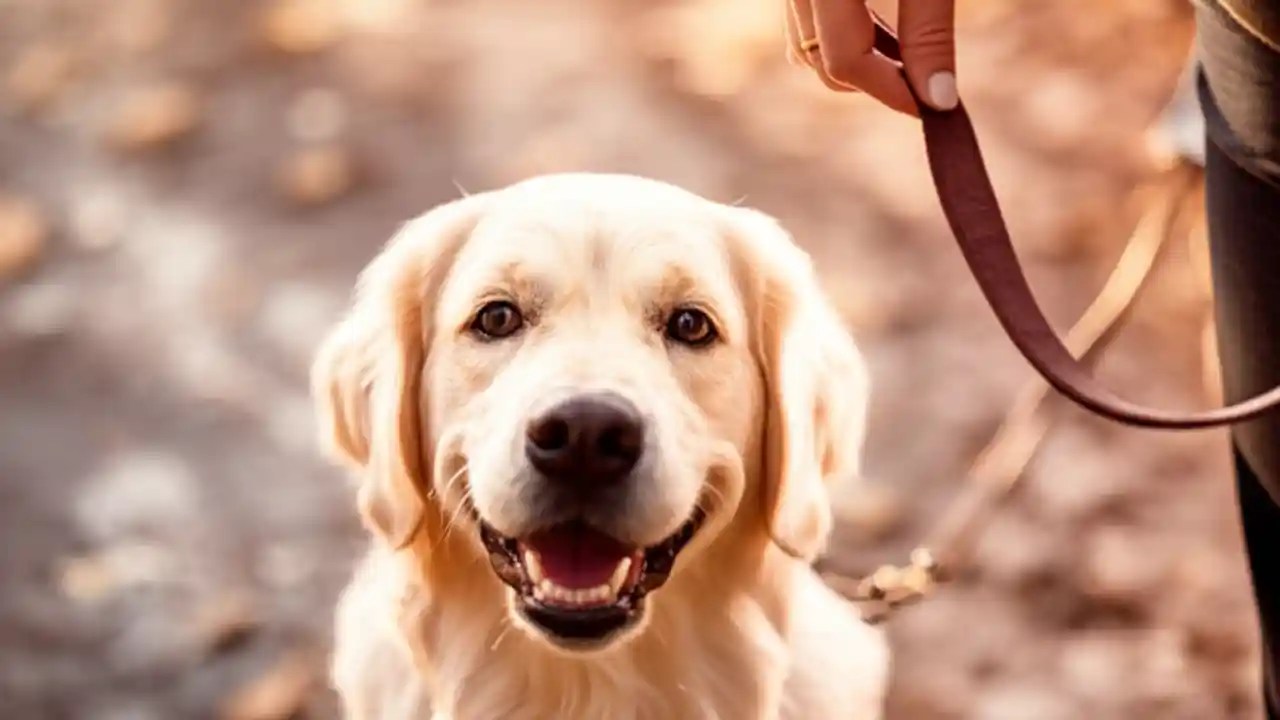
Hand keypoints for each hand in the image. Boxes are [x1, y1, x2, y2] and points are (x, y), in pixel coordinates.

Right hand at [785, 0, 956, 115]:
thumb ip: (929, 31)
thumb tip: (938, 100)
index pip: (844, 61)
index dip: (891, 91)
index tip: (936, 107)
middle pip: (817, 59)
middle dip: (871, 79)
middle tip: (925, 78)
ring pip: (804, 44)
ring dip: (852, 58)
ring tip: (904, 52)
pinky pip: (803, 19)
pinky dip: (837, 33)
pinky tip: (876, 25)